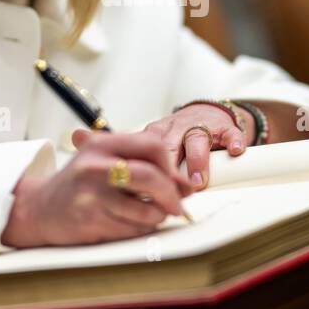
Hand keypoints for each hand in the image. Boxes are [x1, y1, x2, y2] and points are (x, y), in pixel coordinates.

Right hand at [1, 130, 194, 247]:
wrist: (39, 209)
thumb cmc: (79, 184)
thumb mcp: (105, 162)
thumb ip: (144, 166)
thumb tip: (189, 186)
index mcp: (102, 145)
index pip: (152, 146)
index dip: (171, 166)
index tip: (175, 180)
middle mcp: (96, 166)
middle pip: (152, 177)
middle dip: (172, 196)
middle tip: (177, 206)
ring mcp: (92, 194)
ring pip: (146, 210)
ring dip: (157, 217)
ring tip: (151, 216)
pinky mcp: (91, 220)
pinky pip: (133, 230)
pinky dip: (141, 230)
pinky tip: (132, 224)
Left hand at [100, 103, 254, 191]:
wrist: (208, 116)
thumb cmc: (173, 138)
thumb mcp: (146, 142)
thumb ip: (114, 144)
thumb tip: (73, 136)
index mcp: (155, 134)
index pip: (145, 149)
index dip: (142, 169)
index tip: (137, 187)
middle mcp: (175, 129)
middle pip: (168, 147)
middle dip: (167, 169)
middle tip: (167, 192)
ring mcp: (201, 127)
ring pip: (197, 141)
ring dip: (197, 162)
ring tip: (197, 183)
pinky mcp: (225, 127)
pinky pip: (231, 133)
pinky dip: (233, 142)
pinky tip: (235, 152)